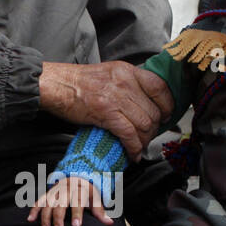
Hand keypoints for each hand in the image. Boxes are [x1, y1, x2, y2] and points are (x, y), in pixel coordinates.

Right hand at [28, 175, 112, 225]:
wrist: (76, 176)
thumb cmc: (87, 192)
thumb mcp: (95, 199)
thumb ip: (100, 211)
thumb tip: (109, 223)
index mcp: (79, 189)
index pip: (78, 202)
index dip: (77, 213)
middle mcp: (66, 189)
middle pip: (61, 204)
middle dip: (58, 218)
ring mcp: (55, 191)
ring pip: (48, 203)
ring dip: (45, 217)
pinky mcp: (47, 193)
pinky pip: (39, 201)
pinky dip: (34, 210)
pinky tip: (30, 220)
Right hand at [38, 61, 173, 160]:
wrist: (57, 85)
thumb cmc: (80, 82)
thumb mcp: (110, 73)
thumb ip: (129, 84)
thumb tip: (146, 103)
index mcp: (128, 71)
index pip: (160, 88)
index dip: (167, 105)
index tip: (166, 116)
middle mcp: (125, 83)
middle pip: (153, 111)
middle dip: (154, 129)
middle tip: (148, 136)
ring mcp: (116, 98)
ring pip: (144, 124)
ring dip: (144, 140)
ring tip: (139, 146)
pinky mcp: (106, 113)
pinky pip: (129, 134)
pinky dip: (133, 147)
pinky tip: (132, 153)